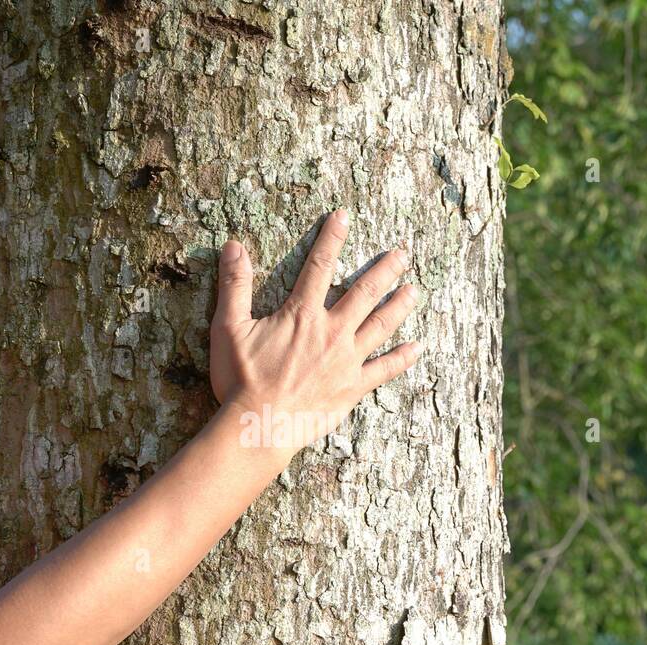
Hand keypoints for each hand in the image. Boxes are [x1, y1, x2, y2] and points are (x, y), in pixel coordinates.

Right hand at [208, 209, 421, 451]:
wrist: (258, 426)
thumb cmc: (241, 380)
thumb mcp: (228, 328)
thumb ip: (234, 285)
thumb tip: (233, 246)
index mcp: (301, 315)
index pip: (319, 266)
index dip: (331, 238)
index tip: (344, 216)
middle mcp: (331, 332)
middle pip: (364, 293)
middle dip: (384, 270)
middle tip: (402, 254)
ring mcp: (346, 361)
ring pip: (380, 326)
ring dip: (399, 306)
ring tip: (414, 291)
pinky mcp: (352, 388)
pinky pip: (383, 370)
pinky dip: (401, 359)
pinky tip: (417, 348)